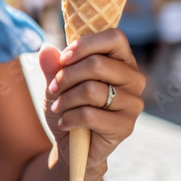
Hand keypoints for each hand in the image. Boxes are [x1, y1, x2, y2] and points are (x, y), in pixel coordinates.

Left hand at [39, 30, 144, 172]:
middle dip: (66, 76)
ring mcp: (133, 104)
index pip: (114, 38)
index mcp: (122, 61)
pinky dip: (69, 118)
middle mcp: (134, 80)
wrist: (71, 143)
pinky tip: (65, 122)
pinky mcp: (125, 127)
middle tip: (53, 88)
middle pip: (97, 64)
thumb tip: (46, 50)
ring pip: (92, 90)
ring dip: (66, 99)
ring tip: (58, 107)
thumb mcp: (56, 82)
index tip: (63, 59)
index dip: (85, 45)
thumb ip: (53, 65)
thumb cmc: (69, 106)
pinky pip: (90, 115)